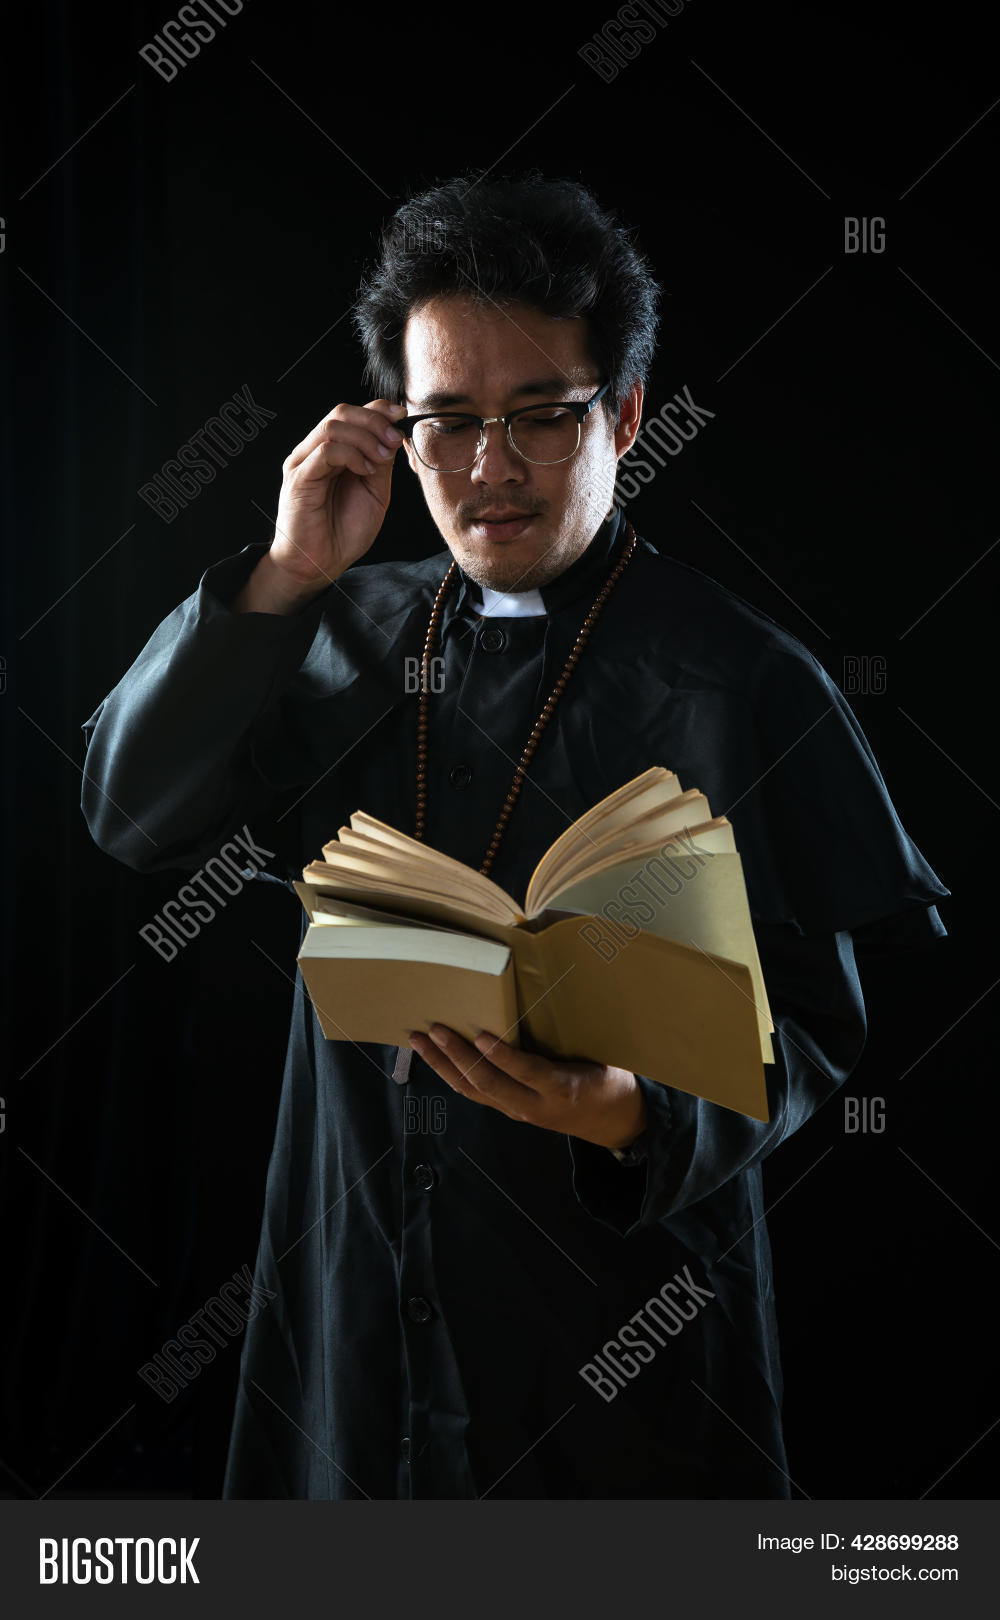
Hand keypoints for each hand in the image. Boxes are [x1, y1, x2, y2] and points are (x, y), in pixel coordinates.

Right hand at [268, 397, 407, 592]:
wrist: (319, 563)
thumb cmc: (343, 531)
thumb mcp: (374, 492)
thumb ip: (381, 463)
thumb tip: (394, 434)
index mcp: (332, 451)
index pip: (351, 414)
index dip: (378, 409)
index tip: (402, 417)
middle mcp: (314, 451)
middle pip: (342, 412)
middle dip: (374, 421)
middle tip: (394, 440)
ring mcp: (303, 462)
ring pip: (333, 426)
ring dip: (365, 438)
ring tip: (380, 460)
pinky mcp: (299, 478)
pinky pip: (325, 451)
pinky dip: (351, 455)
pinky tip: (365, 471)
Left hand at [408, 1025, 647, 1151]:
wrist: (614, 1121)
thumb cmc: (608, 1078)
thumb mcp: (603, 1058)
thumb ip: (576, 1037)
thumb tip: (552, 992)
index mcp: (562, 1088)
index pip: (527, 1072)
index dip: (502, 1056)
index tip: (481, 1034)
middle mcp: (535, 1105)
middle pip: (489, 1083)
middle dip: (457, 1056)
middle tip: (435, 1029)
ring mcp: (520, 1111)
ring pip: (474, 1091)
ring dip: (443, 1065)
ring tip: (419, 1040)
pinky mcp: (511, 1110)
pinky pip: (476, 1094)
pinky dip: (452, 1074)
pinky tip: (435, 1057)